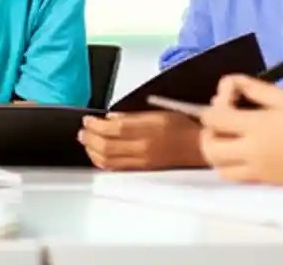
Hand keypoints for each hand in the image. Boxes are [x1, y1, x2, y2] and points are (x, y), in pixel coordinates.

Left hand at [79, 111, 200, 170]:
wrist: (200, 148)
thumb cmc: (183, 127)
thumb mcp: (159, 113)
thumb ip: (132, 116)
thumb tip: (110, 118)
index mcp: (148, 130)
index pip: (113, 128)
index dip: (95, 124)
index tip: (87, 119)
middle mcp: (143, 148)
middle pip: (106, 146)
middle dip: (89, 138)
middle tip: (83, 131)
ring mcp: (142, 162)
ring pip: (108, 160)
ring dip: (92, 151)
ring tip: (86, 141)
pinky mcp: (142, 170)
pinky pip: (116, 168)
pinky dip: (102, 162)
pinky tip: (97, 155)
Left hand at [199, 75, 282, 186]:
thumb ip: (256, 90)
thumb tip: (231, 83)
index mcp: (257, 127)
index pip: (214, 118)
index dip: (215, 104)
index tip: (231, 95)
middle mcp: (252, 152)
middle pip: (209, 147)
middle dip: (207, 132)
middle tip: (221, 121)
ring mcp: (259, 171)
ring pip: (219, 168)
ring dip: (216, 152)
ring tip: (230, 139)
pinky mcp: (269, 183)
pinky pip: (237, 179)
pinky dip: (232, 166)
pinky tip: (246, 153)